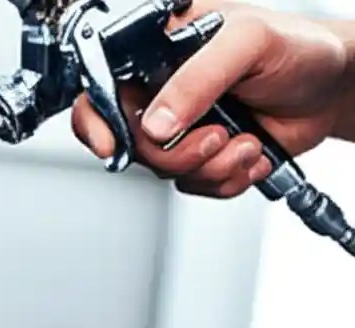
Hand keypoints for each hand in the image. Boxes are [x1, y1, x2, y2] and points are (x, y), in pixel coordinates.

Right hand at [71, 1, 350, 197]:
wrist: (334, 88)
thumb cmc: (299, 47)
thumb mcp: (248, 43)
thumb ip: (196, 78)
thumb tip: (155, 123)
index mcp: (158, 49)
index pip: (102, 84)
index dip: (96, 120)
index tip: (114, 145)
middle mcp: (162, 88)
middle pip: (129, 139)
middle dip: (174, 152)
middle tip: (213, 137)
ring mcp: (180, 124)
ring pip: (161, 168)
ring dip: (209, 166)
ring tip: (245, 142)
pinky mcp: (200, 154)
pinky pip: (191, 184)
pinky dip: (224, 179)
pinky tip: (250, 154)